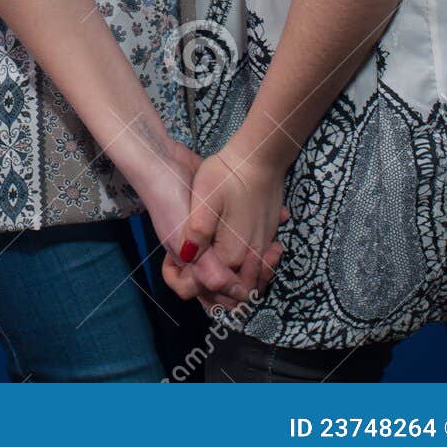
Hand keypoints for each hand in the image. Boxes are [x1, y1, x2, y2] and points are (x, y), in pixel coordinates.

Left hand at [171, 135, 289, 305]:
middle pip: (237, 289)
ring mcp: (265, 246)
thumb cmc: (228, 175)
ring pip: (251, 278)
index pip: (216, 288)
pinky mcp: (270, 233)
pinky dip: (250, 262)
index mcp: (233, 254)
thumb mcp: (205, 200)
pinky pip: (260, 261)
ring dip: (234, 276)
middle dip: (217, 286)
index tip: (177, 262)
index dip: (195, 283)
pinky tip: (235, 244)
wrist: (260, 156)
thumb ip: (198, 233)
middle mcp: (252, 256)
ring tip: (211, 256)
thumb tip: (186, 258)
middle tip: (193, 262)